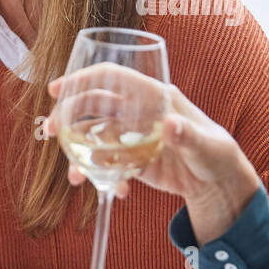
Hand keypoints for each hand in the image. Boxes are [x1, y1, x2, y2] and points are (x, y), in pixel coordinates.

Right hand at [46, 65, 260, 242]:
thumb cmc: (219, 155)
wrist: (218, 184)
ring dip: (78, 152)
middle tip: (50, 130)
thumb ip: (188, 135)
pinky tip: (111, 190)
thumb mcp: (207, 146)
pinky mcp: (131, 158)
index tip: (56, 89)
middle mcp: (139, 112)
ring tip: (75, 176)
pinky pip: (106, 163)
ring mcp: (132, 135)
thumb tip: (171, 125)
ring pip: (94, 136)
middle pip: (94, 104)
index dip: (83, 79)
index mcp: (155, 97)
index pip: (113, 78)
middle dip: (68, 114)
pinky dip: (101, 177)